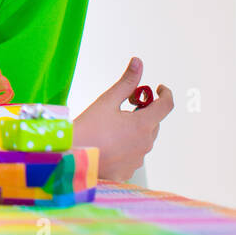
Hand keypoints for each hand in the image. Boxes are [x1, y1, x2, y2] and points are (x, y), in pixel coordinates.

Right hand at [72, 57, 172, 181]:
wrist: (69, 158)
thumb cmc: (87, 128)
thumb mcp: (106, 102)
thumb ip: (126, 83)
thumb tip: (138, 62)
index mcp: (143, 125)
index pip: (166, 106)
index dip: (165, 94)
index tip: (159, 88)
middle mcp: (145, 144)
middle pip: (154, 123)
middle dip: (144, 113)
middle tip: (127, 106)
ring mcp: (138, 160)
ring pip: (143, 140)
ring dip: (134, 131)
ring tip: (111, 128)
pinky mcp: (128, 172)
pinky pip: (133, 155)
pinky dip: (126, 147)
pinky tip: (107, 144)